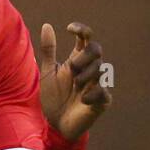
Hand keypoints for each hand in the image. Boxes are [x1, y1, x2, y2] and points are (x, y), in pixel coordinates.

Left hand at [39, 21, 111, 142]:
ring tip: (75, 87)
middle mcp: (89, 69)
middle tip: (73, 69)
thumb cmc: (53, 98)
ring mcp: (97, 84)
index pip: (86, 38)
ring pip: (100, 68)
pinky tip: (82, 100)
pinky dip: (91, 94)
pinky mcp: (102, 100)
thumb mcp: (47, 72)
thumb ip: (48, 50)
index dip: (81, 30)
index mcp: (77, 60)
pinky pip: (103, 90)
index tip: (69, 28)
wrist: (55, 124)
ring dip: (84, 76)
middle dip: (83, 57)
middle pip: (96, 49)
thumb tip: (46, 25)